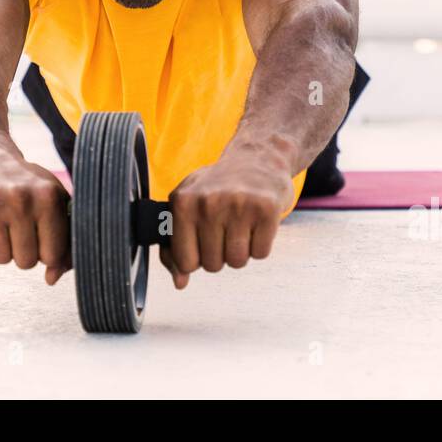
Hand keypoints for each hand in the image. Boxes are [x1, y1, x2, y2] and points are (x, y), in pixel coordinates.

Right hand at [0, 147, 70, 284]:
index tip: (39, 237)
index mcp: (48, 196)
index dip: (45, 253)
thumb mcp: (52, 201)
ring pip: (0, 259)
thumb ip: (64, 240)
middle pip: (25, 261)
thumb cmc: (24, 185)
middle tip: (16, 230)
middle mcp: (21, 199)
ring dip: (0, 250)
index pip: (52, 254)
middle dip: (21, 253)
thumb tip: (52, 278)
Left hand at [159, 147, 294, 288]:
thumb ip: (175, 245)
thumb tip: (179, 283)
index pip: (185, 262)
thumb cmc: (217, 188)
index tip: (202, 241)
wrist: (257, 159)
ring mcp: (238, 205)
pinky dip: (260, 245)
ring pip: (237, 262)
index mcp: (182, 202)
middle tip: (226, 228)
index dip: (196, 259)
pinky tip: (256, 223)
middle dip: (220, 254)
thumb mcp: (187, 206)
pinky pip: (260, 253)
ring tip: (241, 225)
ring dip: (241, 251)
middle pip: (213, 265)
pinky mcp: (266, 209)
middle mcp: (208, 203)